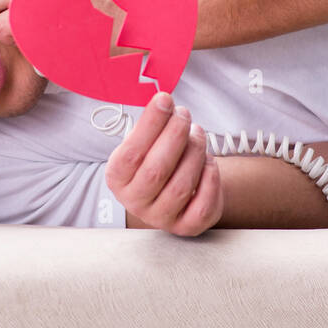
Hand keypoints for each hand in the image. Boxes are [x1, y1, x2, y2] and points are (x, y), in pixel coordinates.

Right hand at [105, 91, 223, 235]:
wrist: (177, 190)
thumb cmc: (158, 158)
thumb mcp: (146, 142)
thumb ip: (151, 125)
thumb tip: (164, 101)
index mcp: (117, 178)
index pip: (131, 152)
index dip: (150, 125)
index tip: (165, 100)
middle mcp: (135, 202)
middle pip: (156, 170)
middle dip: (175, 136)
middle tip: (184, 115)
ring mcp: (161, 218)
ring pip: (181, 186)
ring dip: (194, 153)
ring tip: (197, 134)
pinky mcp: (187, 227)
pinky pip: (203, 205)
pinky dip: (210, 178)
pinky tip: (208, 161)